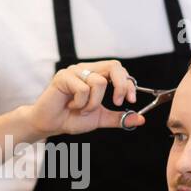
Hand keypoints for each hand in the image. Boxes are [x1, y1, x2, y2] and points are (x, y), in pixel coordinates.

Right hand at [25, 59, 144, 135]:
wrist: (50, 125)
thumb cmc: (72, 118)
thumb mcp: (100, 119)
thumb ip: (119, 117)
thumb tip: (140, 119)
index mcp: (96, 75)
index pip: (119, 70)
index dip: (129, 84)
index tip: (131, 101)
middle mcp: (86, 69)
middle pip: (114, 66)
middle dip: (121, 85)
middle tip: (118, 102)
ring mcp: (74, 71)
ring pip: (99, 82)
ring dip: (93, 103)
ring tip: (81, 110)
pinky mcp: (63, 76)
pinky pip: (83, 89)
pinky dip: (81, 104)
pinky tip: (70, 106)